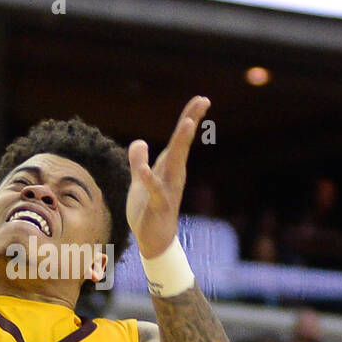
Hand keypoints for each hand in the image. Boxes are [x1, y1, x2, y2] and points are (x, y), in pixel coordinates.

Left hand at [127, 96, 210, 259]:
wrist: (152, 241)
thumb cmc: (148, 211)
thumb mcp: (139, 182)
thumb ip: (138, 161)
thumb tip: (139, 142)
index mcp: (168, 167)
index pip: (179, 139)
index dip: (189, 118)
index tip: (202, 99)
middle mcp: (173, 175)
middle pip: (181, 144)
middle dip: (190, 122)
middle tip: (202, 102)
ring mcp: (167, 190)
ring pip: (175, 163)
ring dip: (180, 144)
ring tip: (188, 124)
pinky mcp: (157, 206)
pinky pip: (155, 191)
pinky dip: (150, 180)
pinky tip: (146, 170)